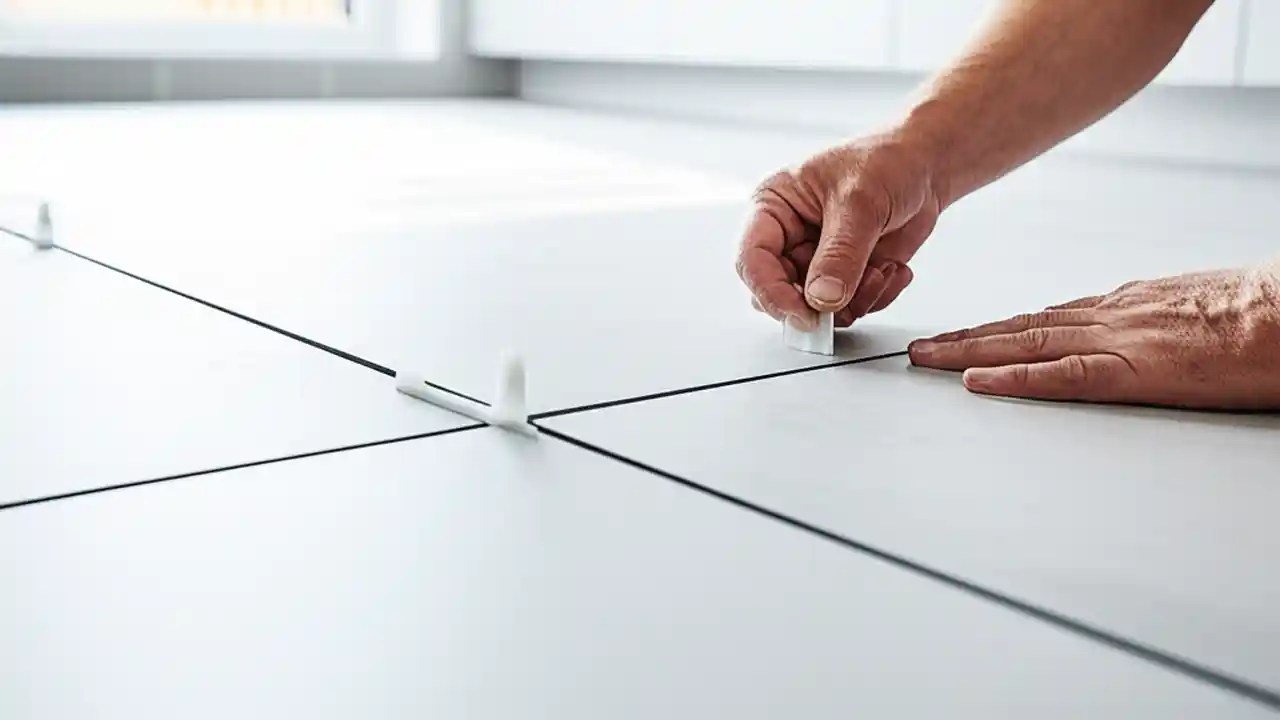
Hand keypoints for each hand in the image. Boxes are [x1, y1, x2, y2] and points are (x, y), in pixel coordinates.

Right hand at [736, 133, 943, 329]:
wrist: (925, 168)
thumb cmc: (885, 162)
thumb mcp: (860, 202)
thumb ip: (840, 254)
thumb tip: (822, 297)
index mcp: (774, 208)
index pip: (753, 260)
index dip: (772, 292)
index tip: (803, 314)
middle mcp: (789, 238)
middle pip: (779, 292)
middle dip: (816, 304)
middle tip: (846, 304)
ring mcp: (817, 260)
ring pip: (816, 307)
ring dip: (854, 301)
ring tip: (882, 272)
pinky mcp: (845, 276)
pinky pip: (848, 307)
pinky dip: (875, 298)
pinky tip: (892, 268)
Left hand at [908, 265, 1279, 409]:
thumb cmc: (1257, 312)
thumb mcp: (1190, 305)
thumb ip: (1149, 318)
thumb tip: (1123, 328)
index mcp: (1125, 305)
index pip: (1045, 316)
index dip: (997, 327)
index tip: (964, 335)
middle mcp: (1109, 316)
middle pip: (1020, 326)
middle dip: (966, 338)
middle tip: (921, 347)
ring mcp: (1117, 340)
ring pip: (1025, 344)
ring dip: (969, 353)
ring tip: (926, 360)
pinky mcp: (1134, 369)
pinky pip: (1060, 375)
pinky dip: (1012, 376)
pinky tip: (976, 381)